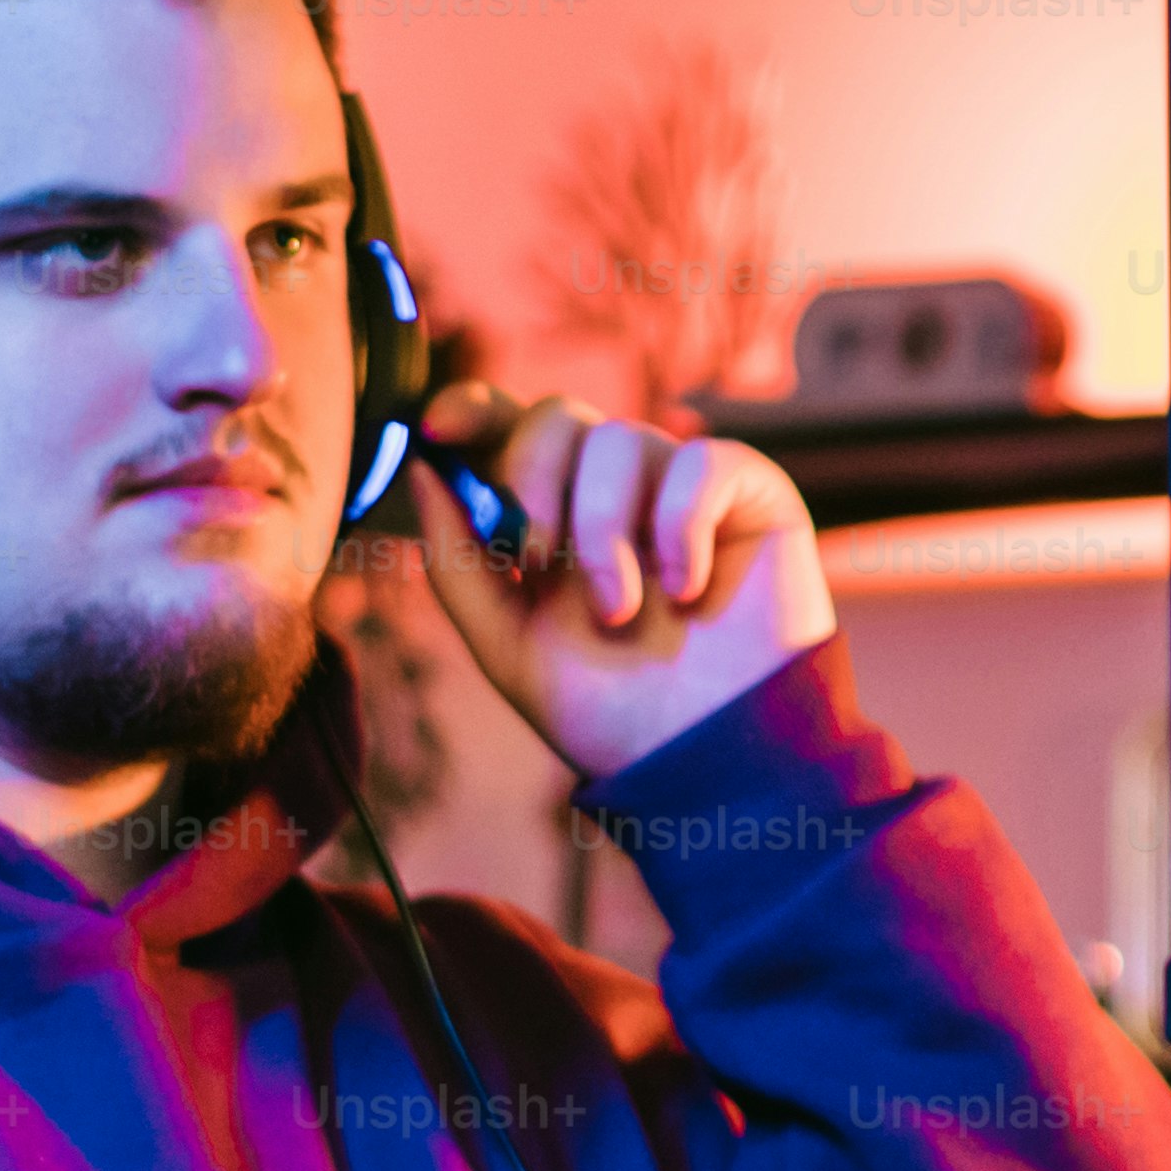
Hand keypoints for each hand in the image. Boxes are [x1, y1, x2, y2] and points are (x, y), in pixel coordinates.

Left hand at [410, 385, 834, 783]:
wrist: (704, 760)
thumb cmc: (609, 714)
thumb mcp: (508, 645)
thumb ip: (457, 563)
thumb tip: (421, 470)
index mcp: (552, 515)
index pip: (507, 430)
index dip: (472, 410)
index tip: (436, 429)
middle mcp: (614, 490)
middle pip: (557, 417)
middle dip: (531, 477)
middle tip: (535, 557)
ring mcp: (681, 486)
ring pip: (621, 438)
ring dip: (603, 529)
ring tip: (620, 611)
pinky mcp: (749, 493)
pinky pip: (701, 461)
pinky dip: (680, 525)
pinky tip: (688, 590)